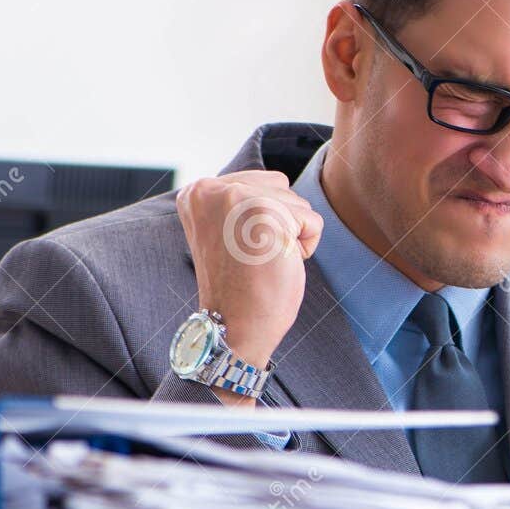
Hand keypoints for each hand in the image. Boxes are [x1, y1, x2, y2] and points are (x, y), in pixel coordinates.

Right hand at [174, 170, 322, 403]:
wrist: (235, 325)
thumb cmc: (240, 285)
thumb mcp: (228, 229)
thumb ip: (240, 202)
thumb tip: (279, 182)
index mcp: (197, 191)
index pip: (259, 183)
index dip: (263, 220)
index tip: (239, 250)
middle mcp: (210, 188)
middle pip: (280, 187)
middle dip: (279, 223)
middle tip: (253, 256)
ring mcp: (236, 197)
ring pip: (297, 203)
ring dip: (291, 235)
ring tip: (263, 260)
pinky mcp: (265, 212)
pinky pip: (312, 221)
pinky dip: (306, 246)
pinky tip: (278, 263)